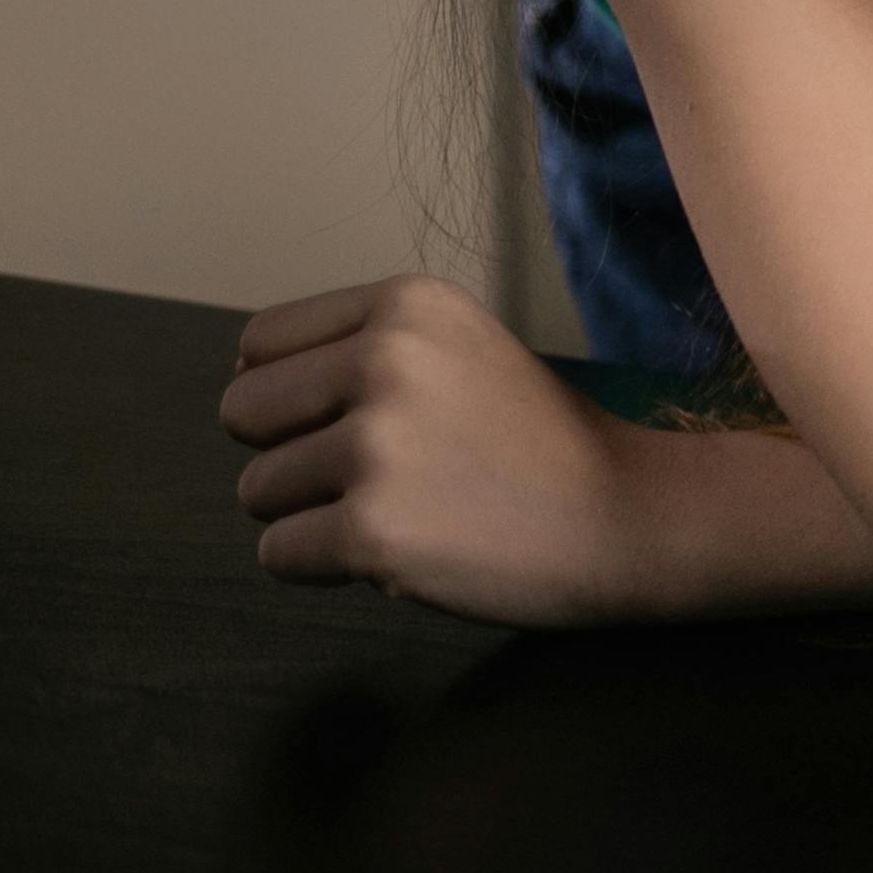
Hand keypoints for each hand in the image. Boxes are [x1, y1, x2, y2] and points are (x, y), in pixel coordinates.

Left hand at [219, 276, 650, 626]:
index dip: (291, 391)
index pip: (261, 341)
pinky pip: (278, 555)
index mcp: (407, 305)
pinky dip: (326, 568)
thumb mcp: (461, 349)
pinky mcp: (372, 530)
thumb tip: (241, 373)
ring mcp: (378, 446)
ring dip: (313, 514)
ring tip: (407, 508)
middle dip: (291, 453)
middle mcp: (386, 359)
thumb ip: (363, 348)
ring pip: (255, 492)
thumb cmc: (541, 443)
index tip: (351, 417)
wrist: (631, 514)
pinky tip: (405, 551)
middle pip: (242, 413)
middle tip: (381, 472)